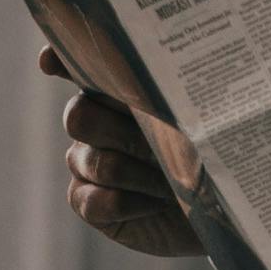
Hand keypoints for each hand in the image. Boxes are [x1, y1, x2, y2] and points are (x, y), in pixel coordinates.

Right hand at [41, 37, 201, 257]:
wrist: (220, 208)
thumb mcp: (201, 119)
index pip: (77, 68)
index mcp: (116, 93)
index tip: (50, 61)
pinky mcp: (88, 203)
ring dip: (140, 173)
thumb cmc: (210, 154)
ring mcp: (86, 164)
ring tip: (172, 181)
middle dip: (123, 133)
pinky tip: (157, 203)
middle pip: (79, 116)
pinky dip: (131, 203)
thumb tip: (169, 75)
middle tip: (162, 148)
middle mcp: (94, 124)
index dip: (59, 60)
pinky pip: (94, 201)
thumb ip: (174, 95)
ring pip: (94, 162)